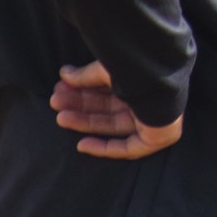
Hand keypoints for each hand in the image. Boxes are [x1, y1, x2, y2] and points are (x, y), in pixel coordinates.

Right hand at [50, 61, 182, 159]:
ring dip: (85, 122)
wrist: (161, 79)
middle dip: (80, 105)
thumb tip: (64, 73)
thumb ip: (87, 74)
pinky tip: (82, 144)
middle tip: (56, 101)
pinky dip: (104, 148)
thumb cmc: (139, 69)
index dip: (83, 89)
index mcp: (141, 79)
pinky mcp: (156, 137)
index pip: (109, 88)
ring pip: (112, 124)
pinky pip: (127, 148)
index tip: (60, 86)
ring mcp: (153, 118)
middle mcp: (148, 98)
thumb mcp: (108, 69)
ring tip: (61, 116)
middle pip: (108, 107)